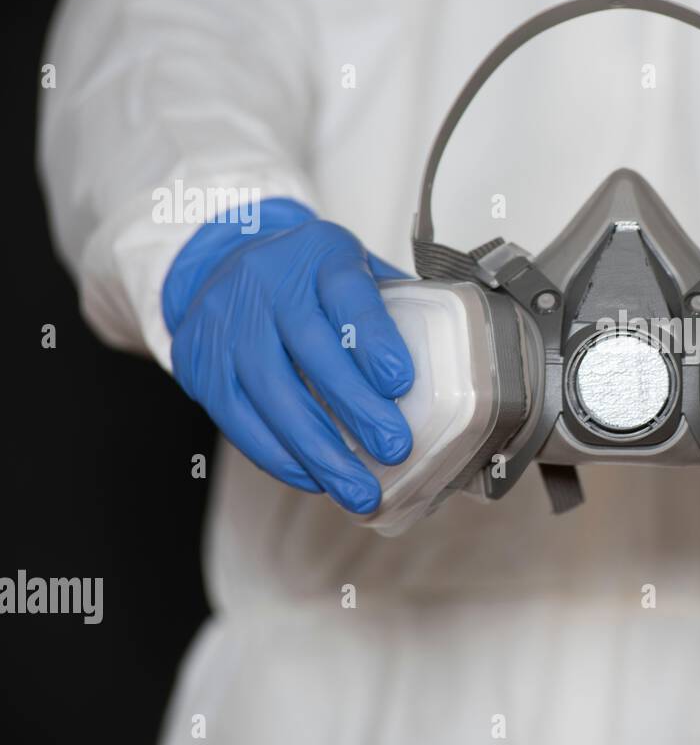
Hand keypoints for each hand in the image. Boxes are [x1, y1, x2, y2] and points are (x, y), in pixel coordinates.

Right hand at [163, 198, 413, 512]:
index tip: (402, 383)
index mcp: (319, 254)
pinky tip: (313, 478)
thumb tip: (455, 362)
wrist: (222, 264)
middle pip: (311, 351)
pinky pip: (238, 419)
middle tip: (394, 448)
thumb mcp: (354, 270)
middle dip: (356, 408)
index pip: (348, 295)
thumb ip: (394, 308)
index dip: (374, 340)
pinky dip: (279, 456)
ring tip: (358, 489)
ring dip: (319, 450)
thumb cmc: (309, 280)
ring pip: (272, 393)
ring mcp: (225, 323)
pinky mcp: (199, 365)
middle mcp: (266, 283)